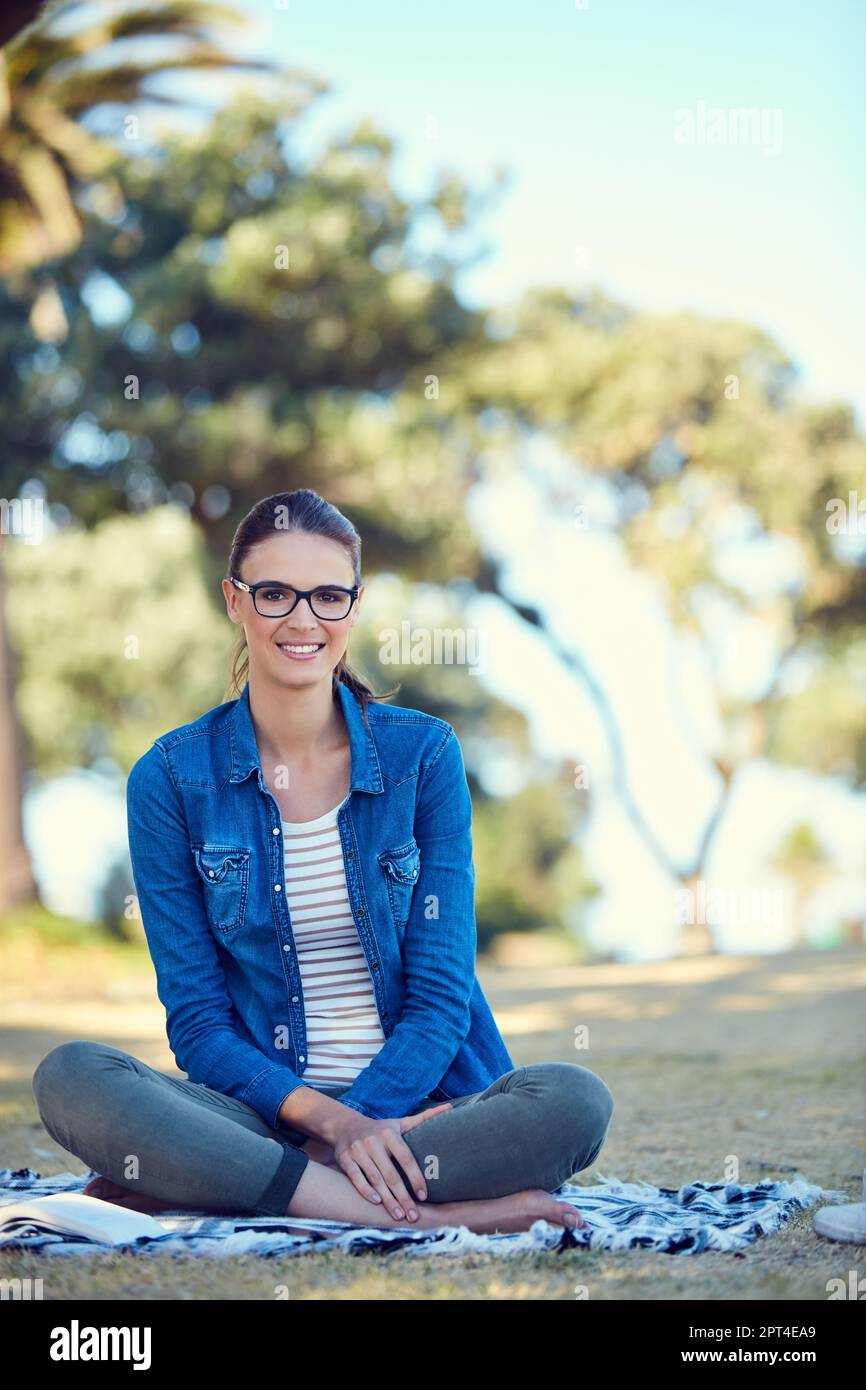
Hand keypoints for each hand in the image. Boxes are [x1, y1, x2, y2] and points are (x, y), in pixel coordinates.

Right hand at [330, 1102, 452, 1220]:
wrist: (345, 1125)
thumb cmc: (380, 1129)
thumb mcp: (400, 1123)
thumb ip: (424, 1119)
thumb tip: (449, 1107)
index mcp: (389, 1134)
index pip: (406, 1158)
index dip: (415, 1177)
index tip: (424, 1195)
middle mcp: (373, 1142)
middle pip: (391, 1174)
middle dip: (403, 1197)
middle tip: (414, 1216)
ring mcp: (358, 1151)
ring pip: (375, 1179)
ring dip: (387, 1200)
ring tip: (399, 1215)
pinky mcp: (345, 1159)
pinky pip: (356, 1178)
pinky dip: (365, 1190)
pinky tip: (376, 1202)